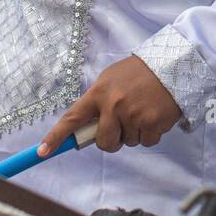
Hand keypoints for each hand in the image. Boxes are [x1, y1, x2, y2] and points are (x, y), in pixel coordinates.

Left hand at [38, 55, 182, 155]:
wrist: (172, 63)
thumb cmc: (139, 72)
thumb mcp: (111, 79)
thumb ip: (98, 102)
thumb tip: (85, 128)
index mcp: (99, 92)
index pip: (72, 118)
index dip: (56, 137)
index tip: (42, 152)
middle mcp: (113, 105)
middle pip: (104, 142)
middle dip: (111, 140)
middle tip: (122, 125)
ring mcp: (133, 115)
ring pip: (127, 143)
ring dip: (134, 133)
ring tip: (143, 110)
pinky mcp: (152, 123)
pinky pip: (146, 142)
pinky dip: (151, 134)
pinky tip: (155, 115)